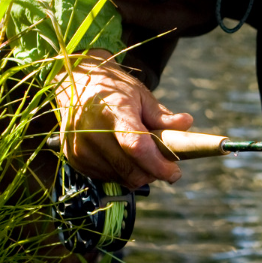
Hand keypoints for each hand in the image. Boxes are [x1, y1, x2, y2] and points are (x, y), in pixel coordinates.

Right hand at [55, 49, 193, 188]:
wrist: (75, 84)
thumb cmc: (114, 90)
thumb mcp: (141, 95)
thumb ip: (162, 115)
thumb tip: (186, 123)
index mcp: (112, 113)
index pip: (137, 147)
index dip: (158, 165)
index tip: (174, 172)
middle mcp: (92, 133)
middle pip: (131, 170)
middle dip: (153, 172)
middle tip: (163, 163)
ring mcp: (81, 149)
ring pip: (122, 178)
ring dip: (138, 173)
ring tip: (139, 152)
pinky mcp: (75, 159)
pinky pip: (108, 177)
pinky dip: (121, 172)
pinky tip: (121, 154)